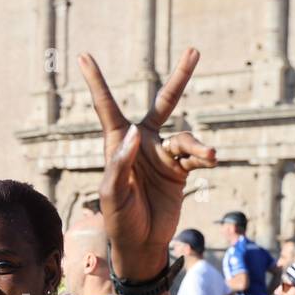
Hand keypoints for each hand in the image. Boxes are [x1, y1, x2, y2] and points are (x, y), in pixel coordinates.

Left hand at [78, 47, 215, 278]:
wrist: (142, 243)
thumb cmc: (119, 219)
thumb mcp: (112, 194)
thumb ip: (120, 164)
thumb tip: (136, 132)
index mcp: (118, 144)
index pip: (107, 106)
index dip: (96, 81)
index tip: (84, 56)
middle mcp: (142, 143)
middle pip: (164, 103)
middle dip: (180, 78)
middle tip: (195, 51)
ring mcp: (163, 155)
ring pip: (186, 136)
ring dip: (198, 144)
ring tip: (209, 156)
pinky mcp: (181, 169)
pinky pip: (197, 155)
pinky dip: (204, 157)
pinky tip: (210, 161)